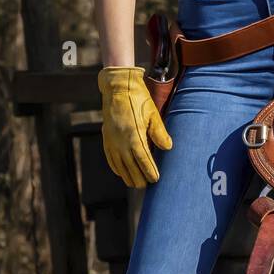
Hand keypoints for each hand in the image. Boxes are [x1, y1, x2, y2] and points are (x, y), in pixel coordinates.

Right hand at [98, 66, 172, 187]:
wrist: (117, 87)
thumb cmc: (138, 98)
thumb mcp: (153, 113)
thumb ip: (159, 133)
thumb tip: (167, 148)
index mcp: (134, 135)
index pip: (143, 159)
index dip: (149, 171)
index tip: (155, 180)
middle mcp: (121, 140)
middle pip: (130, 166)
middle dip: (138, 177)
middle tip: (146, 186)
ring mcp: (112, 140)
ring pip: (119, 164)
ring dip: (127, 175)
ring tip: (134, 184)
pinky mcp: (106, 137)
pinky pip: (110, 157)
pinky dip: (115, 166)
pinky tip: (120, 172)